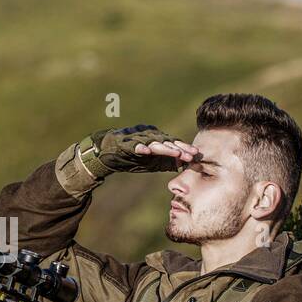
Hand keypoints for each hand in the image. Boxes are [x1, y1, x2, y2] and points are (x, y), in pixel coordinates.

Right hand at [82, 124, 199, 174]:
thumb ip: (164, 162)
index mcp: (155, 138)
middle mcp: (147, 135)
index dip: (184, 148)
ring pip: (153, 142)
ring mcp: (135, 137)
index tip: (196, 155)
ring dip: (165, 148)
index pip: (172, 143)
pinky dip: (139, 147)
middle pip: (166, 141)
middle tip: (190, 155)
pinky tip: (146, 151)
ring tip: (176, 153)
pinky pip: (133, 145)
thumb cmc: (129, 158)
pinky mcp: (123, 143)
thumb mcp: (150, 162)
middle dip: (179, 148)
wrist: (104, 154)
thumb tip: (181, 166)